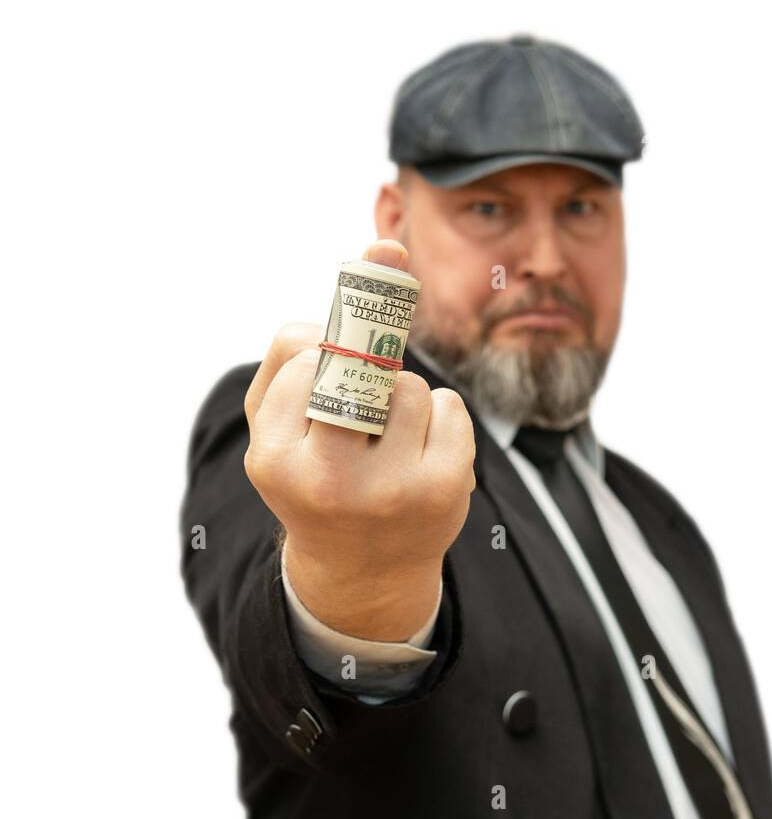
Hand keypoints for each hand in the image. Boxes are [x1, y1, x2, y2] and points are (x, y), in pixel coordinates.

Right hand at [243, 239, 475, 640]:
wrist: (365, 569)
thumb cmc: (315, 472)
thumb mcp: (282, 419)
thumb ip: (302, 338)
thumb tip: (387, 249)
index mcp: (275, 461)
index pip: (306, 356)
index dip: (322, 358)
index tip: (329, 371)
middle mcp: (331, 481)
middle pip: (360, 364)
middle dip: (363, 370)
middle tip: (363, 400)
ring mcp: (394, 491)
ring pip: (407, 385)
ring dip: (401, 398)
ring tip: (386, 443)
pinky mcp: (447, 491)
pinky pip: (450, 407)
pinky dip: (439, 418)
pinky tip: (420, 456)